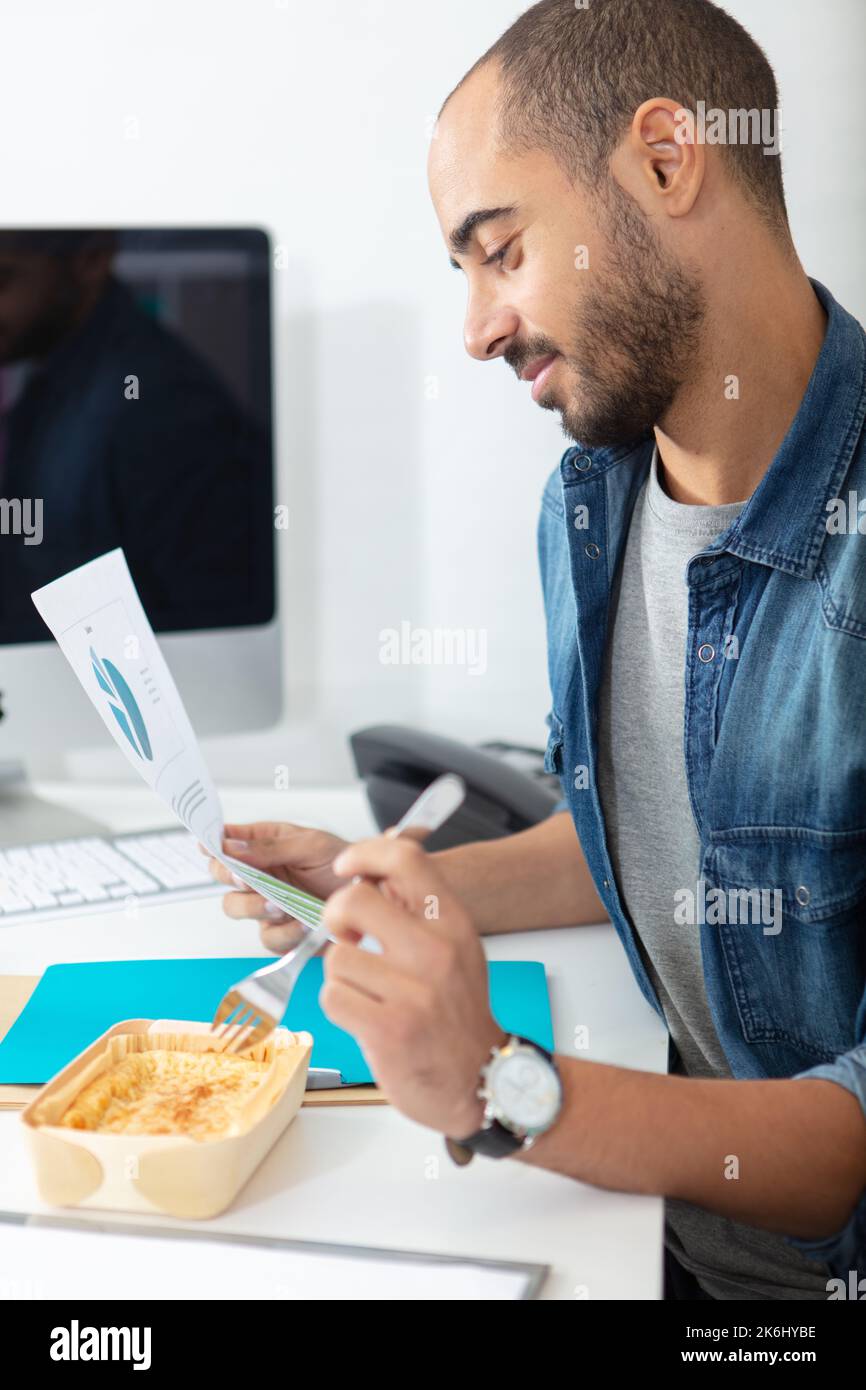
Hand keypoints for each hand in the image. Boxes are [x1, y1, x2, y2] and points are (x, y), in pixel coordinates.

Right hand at [201, 821, 348, 953]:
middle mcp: (261, 875)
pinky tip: (300, 923)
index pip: (226, 842)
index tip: (208, 846)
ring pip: (235, 908)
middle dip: (228, 876)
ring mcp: (268, 904)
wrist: (372, 893)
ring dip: (252, 906)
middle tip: (244, 877)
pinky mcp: (283, 933)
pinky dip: (284, 932)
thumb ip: (269, 847)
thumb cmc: (341, 861)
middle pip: (222, 876)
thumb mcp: (310, 844)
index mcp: (264, 845)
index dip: (212, 844)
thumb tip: (230, 846)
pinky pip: (268, 938)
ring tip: (278, 904)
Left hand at [320, 835, 506, 1137]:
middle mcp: (435, 951)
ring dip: (340, 975)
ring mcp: (413, 992)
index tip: (346, 867)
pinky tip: (363, 1015)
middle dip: (335, 917)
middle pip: (353, 901)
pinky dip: (339, 1006)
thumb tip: (367, 873)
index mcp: (453, 923)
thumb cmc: (457, 1012)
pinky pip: (333, 996)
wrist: (481, 1078)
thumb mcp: (455, 947)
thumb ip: (417, 911)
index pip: (406, 860)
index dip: (364, 854)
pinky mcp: (389, 1029)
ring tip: (366, 990)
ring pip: (336, 957)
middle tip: (345, 935)